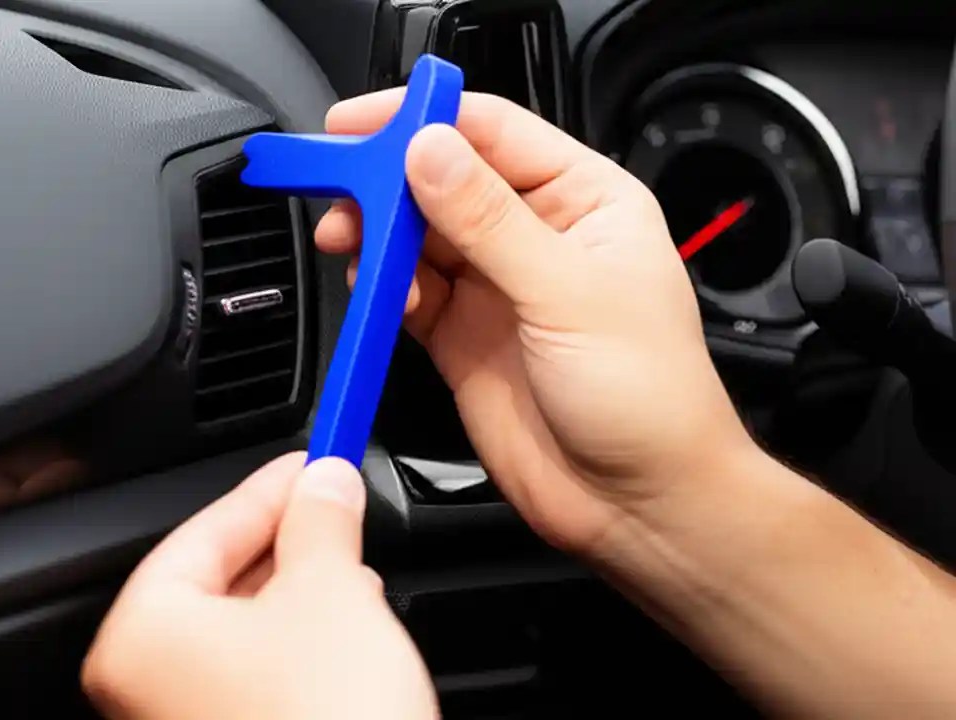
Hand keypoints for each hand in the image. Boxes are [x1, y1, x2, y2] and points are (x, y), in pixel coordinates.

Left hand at [80, 453, 436, 719]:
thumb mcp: (330, 594)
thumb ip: (320, 522)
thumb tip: (326, 480)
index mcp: (143, 636)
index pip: (202, 529)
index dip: (268, 487)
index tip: (313, 459)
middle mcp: (146, 685)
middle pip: (217, 579)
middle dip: (286, 540)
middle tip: (338, 504)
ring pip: (242, 629)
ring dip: (300, 590)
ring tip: (354, 565)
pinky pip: (258, 675)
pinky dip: (300, 643)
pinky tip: (349, 630)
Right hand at [316, 92, 753, 554]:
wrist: (640, 505)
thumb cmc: (650, 399)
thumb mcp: (569, 294)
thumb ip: (489, 221)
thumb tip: (429, 152)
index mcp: (584, 201)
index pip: (492, 132)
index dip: (423, 118)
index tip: (362, 124)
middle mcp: (536, 236)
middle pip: (442, 179)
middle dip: (385, 178)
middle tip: (339, 185)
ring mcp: (496, 289)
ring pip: (416, 235)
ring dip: (377, 234)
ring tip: (349, 240)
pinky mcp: (462, 337)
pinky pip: (406, 293)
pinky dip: (382, 288)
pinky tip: (378, 292)